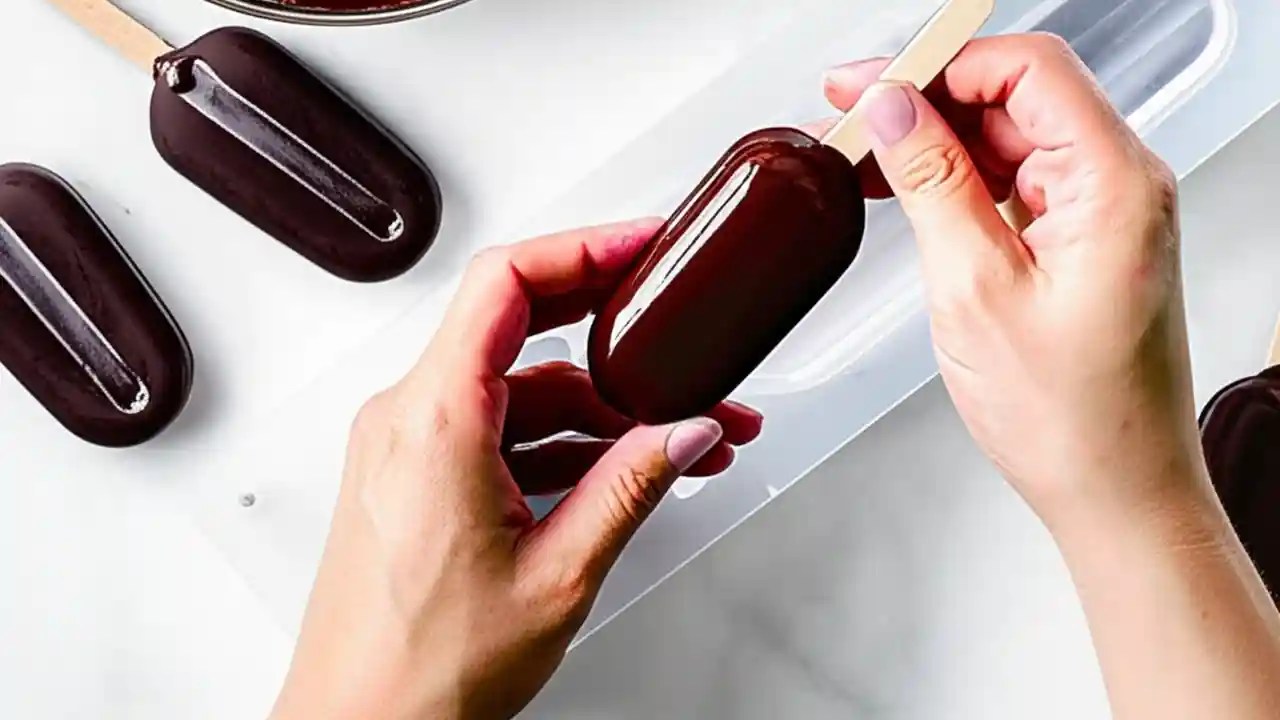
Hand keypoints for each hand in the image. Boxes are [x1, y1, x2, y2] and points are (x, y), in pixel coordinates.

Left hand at [270, 220, 762, 719]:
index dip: (582, 247)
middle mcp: (408, 418)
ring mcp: (408, 445)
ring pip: (517, 385)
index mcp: (435, 421)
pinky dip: (562, 437)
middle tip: (674, 326)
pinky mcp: (415, 474)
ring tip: (677, 433)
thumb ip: (630, 489)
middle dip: (609, 326)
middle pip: (516, 322)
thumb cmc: (422, 672)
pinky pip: (498, 427)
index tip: (640, 245)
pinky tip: (622, 464)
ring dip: (599, 402)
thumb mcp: (557, 575)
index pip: (505, 282)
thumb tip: (684, 434)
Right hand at [821, 34, 1197, 525]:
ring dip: (938, 141)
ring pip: (1012, 137)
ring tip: (865, 158)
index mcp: (1115, 184)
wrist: (1114, 490)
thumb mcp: (974, 290)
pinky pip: (1018, 182)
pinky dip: (960, 180)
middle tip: (852, 116)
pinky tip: (908, 191)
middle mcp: (1122, 186)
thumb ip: (932, 184)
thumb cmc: (1070, 417)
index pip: (1028, 69)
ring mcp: (1105, 213)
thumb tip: (894, 111)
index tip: (874, 85)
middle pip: (1018, 96)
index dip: (941, 64)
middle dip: (929, 99)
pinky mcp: (1084, 241)